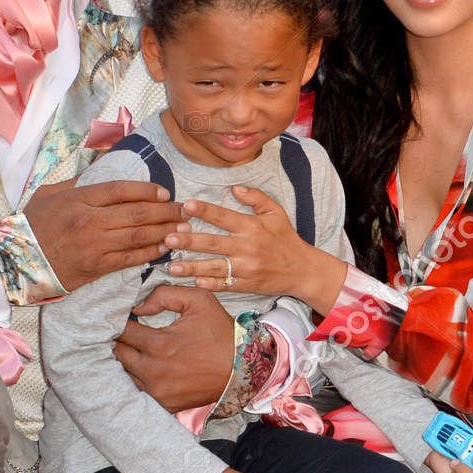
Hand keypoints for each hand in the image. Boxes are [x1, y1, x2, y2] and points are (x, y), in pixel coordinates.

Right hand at [22, 177, 182, 293]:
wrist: (17, 263)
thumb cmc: (32, 226)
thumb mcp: (49, 194)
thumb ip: (78, 180)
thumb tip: (102, 164)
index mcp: (79, 200)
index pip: (121, 190)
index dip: (147, 190)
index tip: (164, 192)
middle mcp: (90, 221)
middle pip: (137, 213)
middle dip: (166, 211)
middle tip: (185, 210)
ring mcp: (95, 246)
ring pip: (139, 236)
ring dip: (165, 231)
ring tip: (183, 228)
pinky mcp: (97, 268)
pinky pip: (131, 259)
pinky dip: (152, 253)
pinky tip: (166, 248)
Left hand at [113, 284, 234, 410]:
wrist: (243, 368)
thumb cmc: (222, 333)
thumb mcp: (199, 301)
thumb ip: (164, 295)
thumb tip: (138, 306)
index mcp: (158, 344)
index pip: (121, 331)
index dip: (118, 321)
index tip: (122, 317)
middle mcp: (153, 370)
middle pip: (118, 353)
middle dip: (119, 340)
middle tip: (125, 332)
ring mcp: (157, 391)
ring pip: (123, 373)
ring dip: (126, 361)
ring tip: (134, 350)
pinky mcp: (164, 404)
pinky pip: (137, 391)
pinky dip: (136, 379)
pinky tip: (144, 369)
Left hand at [164, 186, 348, 311]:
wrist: (303, 270)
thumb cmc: (286, 239)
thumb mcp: (276, 213)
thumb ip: (256, 198)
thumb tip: (235, 188)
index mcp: (252, 227)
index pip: (224, 217)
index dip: (205, 210)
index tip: (186, 205)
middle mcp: (247, 248)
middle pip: (213, 243)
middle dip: (189, 241)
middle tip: (169, 238)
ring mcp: (247, 268)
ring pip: (214, 267)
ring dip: (191, 267)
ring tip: (172, 266)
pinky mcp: (247, 285)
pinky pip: (225, 285)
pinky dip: (210, 284)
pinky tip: (193, 282)